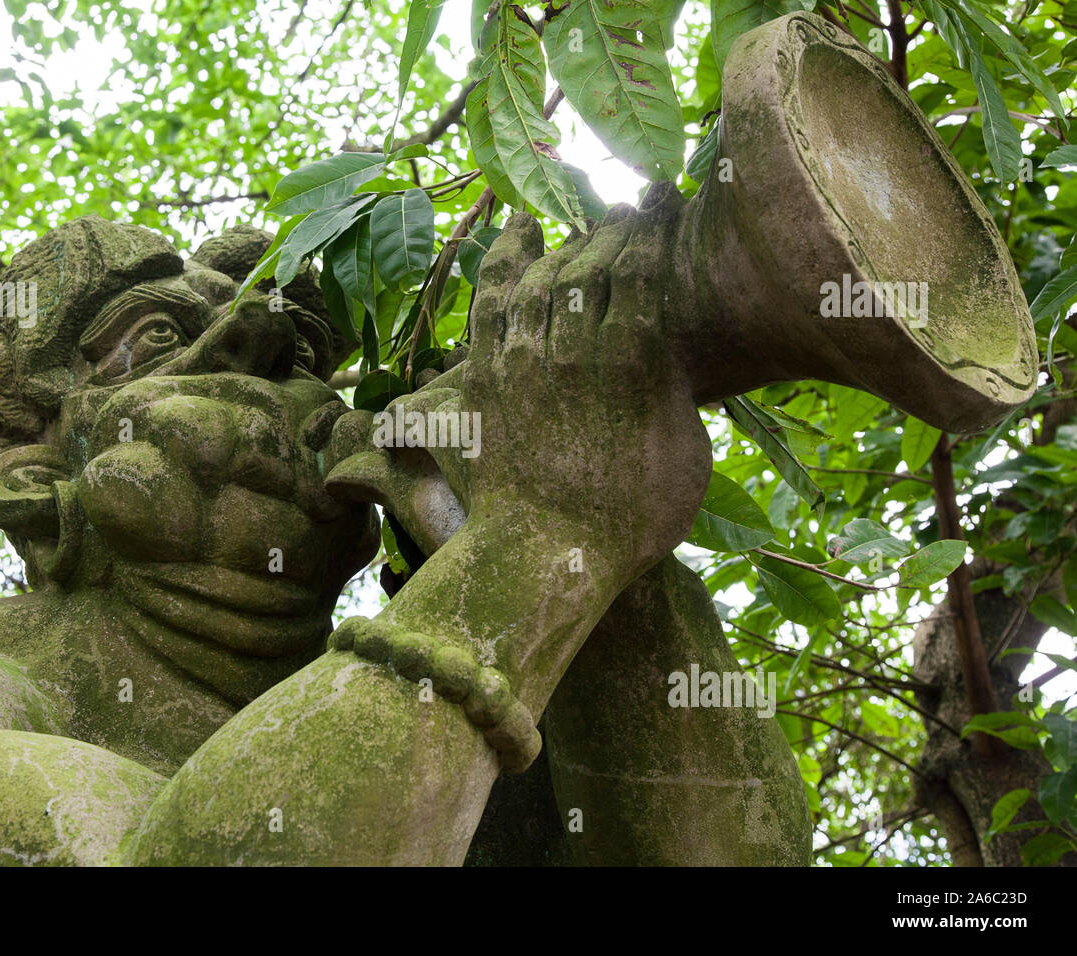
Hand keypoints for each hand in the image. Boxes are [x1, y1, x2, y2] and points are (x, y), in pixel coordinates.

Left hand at [426, 207, 711, 583]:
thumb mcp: (688, 454)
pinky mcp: (485, 377)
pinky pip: (491, 301)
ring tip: (582, 228)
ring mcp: (521, 359)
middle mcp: (573, 346)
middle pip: (589, 263)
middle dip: (612, 229)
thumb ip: (675, 390)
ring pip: (539, 275)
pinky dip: (503, 259)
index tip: (660, 200)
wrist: (549, 556)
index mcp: (632, 358)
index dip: (650, 225)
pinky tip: (516, 232)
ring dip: (563, 243)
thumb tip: (663, 355)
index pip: (639, 265)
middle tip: (627, 213)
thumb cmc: (634, 521)